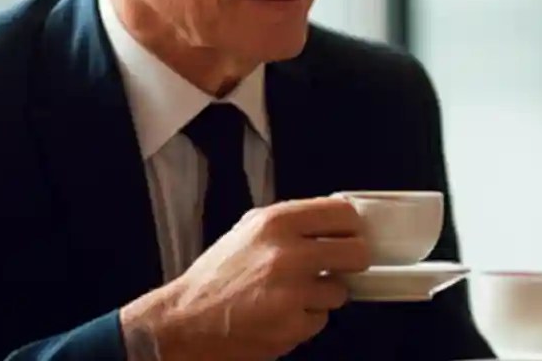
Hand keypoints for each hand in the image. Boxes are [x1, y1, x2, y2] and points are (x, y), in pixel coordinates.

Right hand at [121, 197, 370, 360]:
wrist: (184, 322)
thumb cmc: (217, 276)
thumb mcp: (249, 230)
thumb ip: (291, 222)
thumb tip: (334, 220)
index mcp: (277, 222)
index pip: (344, 214)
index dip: (351, 227)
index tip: (348, 236)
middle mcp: (287, 253)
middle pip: (357, 252)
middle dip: (350, 262)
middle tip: (336, 267)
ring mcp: (292, 292)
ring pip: (340, 291)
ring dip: (322, 296)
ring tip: (292, 295)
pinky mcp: (292, 326)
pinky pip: (321, 319)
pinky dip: (305, 320)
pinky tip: (281, 315)